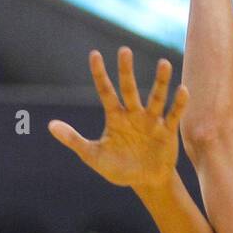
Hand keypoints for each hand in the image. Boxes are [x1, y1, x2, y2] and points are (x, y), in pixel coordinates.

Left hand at [49, 48, 187, 194]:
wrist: (145, 182)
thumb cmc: (119, 167)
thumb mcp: (93, 156)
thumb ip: (73, 140)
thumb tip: (50, 125)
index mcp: (115, 117)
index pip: (106, 91)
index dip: (100, 74)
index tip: (94, 54)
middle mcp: (133, 114)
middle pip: (129, 88)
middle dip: (126, 71)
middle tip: (124, 50)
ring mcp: (151, 120)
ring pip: (156, 97)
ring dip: (161, 81)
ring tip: (164, 63)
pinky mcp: (167, 131)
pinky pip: (173, 115)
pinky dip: (178, 104)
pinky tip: (183, 89)